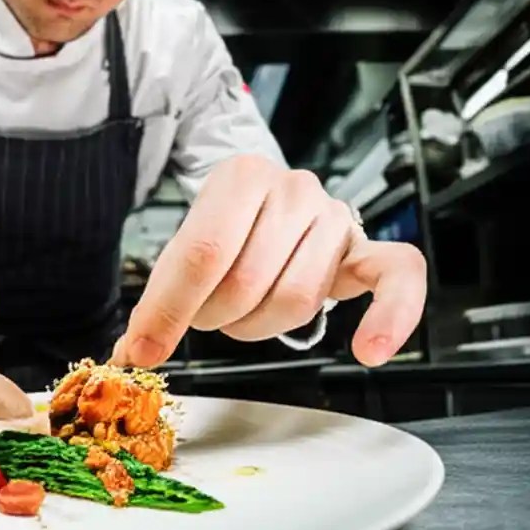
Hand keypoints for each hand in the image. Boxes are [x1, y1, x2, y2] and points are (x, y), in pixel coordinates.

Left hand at [110, 155, 426, 367]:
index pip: (203, 254)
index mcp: (242, 176)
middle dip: (215, 316)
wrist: (270, 207)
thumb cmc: (227, 231)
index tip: (143, 349)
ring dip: (260, 325)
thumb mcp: (184, 249)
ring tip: (245, 313)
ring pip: (296, 302)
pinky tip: (369, 350)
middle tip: (206, 316)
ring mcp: (335, 217)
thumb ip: (161, 297)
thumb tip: (130, 354)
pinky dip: (390, 318)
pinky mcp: (367, 250)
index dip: (170, 310)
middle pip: (247, 284)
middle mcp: (295, 188)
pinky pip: (398, 279)